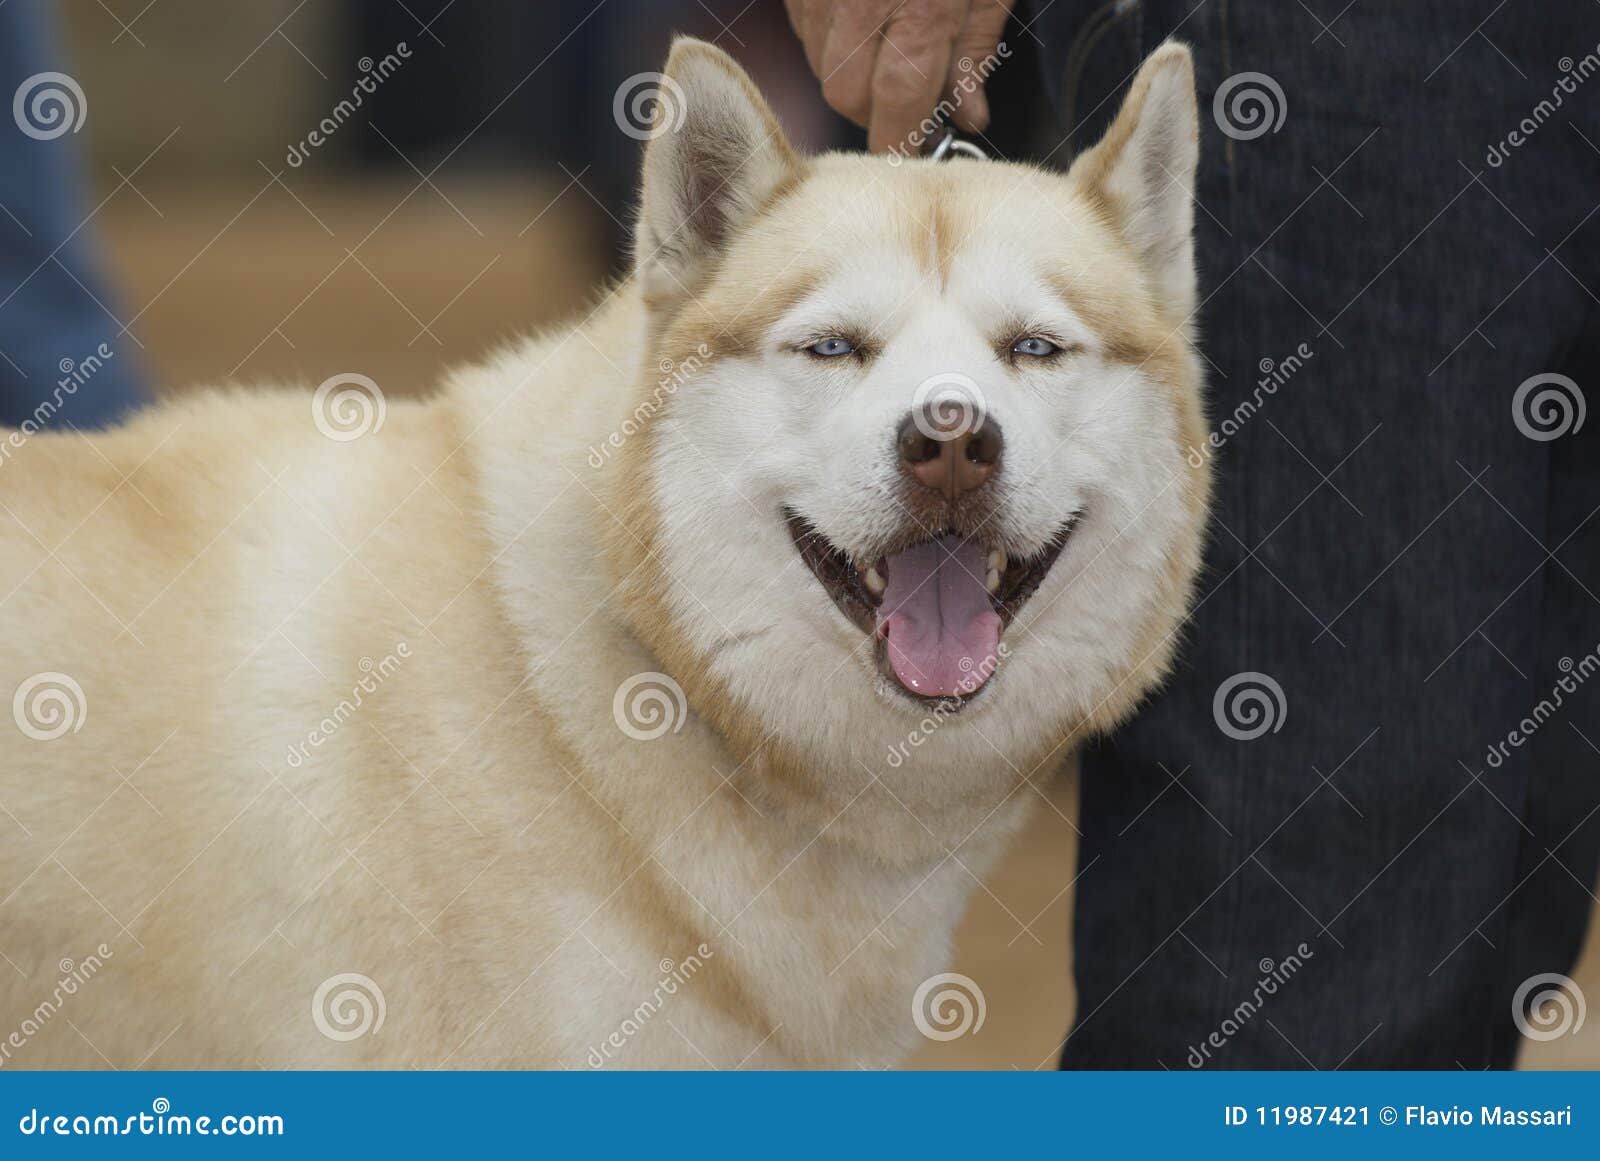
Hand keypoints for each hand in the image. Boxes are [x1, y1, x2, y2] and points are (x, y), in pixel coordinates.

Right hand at [784, 0, 1014, 152]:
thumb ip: (977, 47)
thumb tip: (969, 115)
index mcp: (921, 9)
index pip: (898, 105)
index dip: (901, 140)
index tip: (911, 153)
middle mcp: (861, 3)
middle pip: (848, 95)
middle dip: (874, 107)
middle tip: (907, 92)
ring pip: (822, 65)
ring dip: (850, 72)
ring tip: (884, 43)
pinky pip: (804, 27)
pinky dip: (828, 36)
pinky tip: (858, 16)